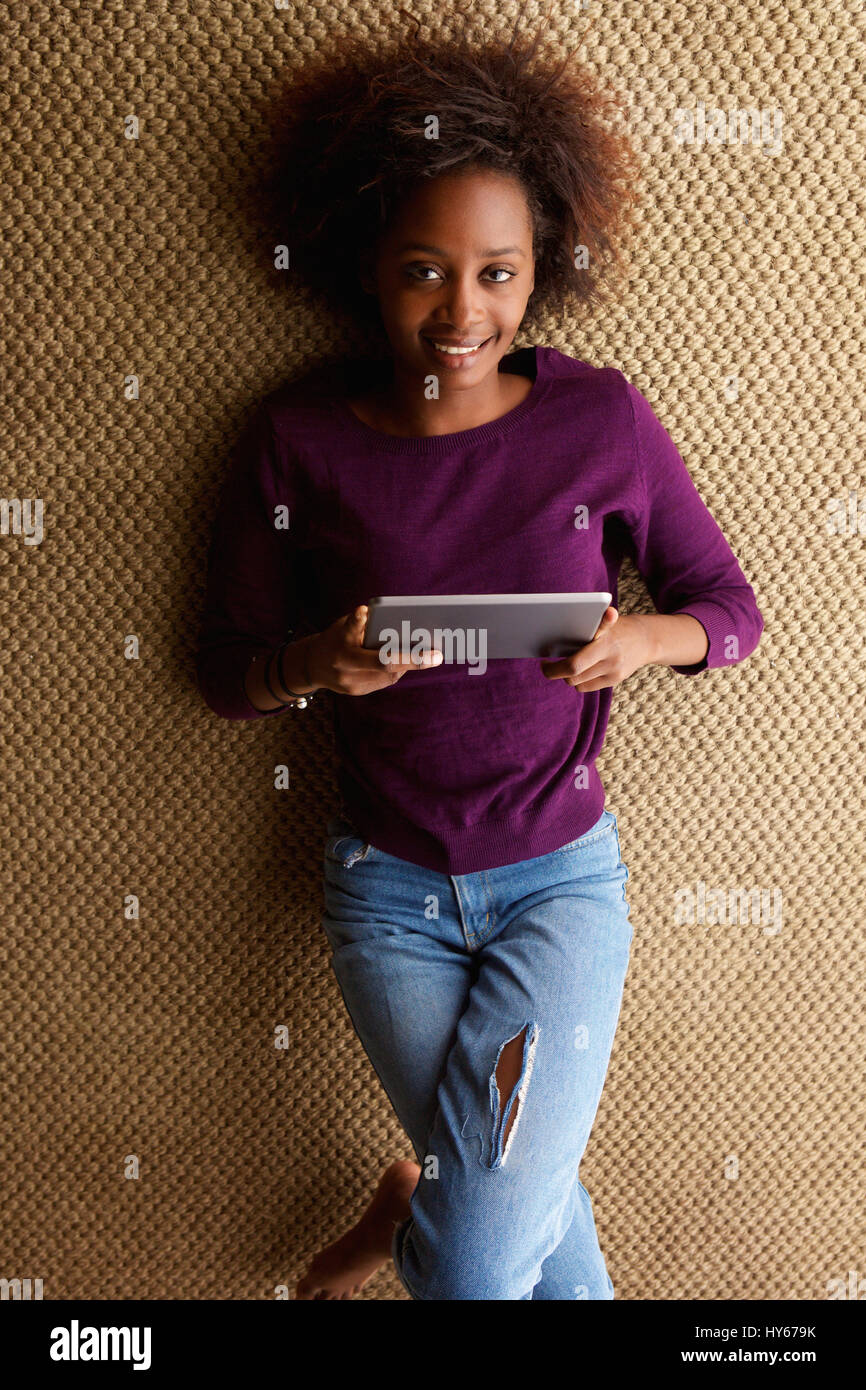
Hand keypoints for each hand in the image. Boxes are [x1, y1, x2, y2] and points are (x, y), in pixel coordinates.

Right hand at [305, 604, 442, 695]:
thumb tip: (397, 618)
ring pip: (389, 675)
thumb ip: (362, 622)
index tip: (367, 611)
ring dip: (410, 664)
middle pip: (382, 662)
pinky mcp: (357, 691)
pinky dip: (398, 670)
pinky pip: (385, 681)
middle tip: (437, 656)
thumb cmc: (335, 638)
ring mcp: (350, 682)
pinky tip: (410, 662)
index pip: (351, 628)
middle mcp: (344, 664)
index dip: (359, 620)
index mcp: (339, 641)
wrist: (312, 666)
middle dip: (413, 659)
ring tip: (430, 656)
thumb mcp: (342, 625)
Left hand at [540, 607, 652, 692]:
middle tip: (545, 665)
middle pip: (573, 676)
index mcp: (605, 642)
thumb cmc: (617, 627)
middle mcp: (611, 659)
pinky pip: (587, 687)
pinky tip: (577, 670)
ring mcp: (614, 672)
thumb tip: (564, 620)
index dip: (555, 667)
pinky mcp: (615, 680)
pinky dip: (578, 680)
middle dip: (555, 672)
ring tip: (561, 665)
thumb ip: (588, 627)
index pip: (575, 664)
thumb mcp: (604, 621)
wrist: (646, 639)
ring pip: (578, 683)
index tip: (543, 661)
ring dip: (567, 676)